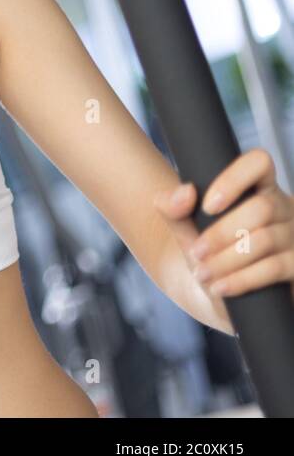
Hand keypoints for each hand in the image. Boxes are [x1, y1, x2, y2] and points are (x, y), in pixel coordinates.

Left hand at [154, 148, 293, 303]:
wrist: (218, 292)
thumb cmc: (206, 252)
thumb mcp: (185, 229)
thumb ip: (172, 209)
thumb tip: (185, 193)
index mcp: (258, 188)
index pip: (258, 162)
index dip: (234, 179)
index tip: (206, 206)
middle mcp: (282, 207)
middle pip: (261, 208)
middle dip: (221, 233)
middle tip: (197, 252)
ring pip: (266, 240)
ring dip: (227, 260)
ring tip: (203, 273)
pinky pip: (276, 268)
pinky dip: (242, 279)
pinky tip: (220, 287)